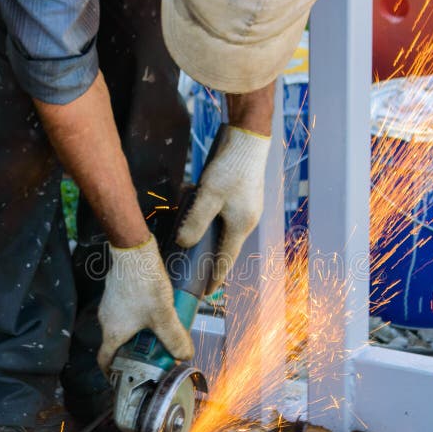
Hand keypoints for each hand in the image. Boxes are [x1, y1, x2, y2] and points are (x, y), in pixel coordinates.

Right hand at [96, 234, 193, 370]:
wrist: (133, 250)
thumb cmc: (143, 282)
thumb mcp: (164, 315)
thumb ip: (174, 338)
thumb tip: (184, 356)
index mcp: (113, 332)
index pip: (106, 361)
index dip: (114, 373)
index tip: (125, 378)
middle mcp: (107, 319)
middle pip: (119, 344)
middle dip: (137, 352)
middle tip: (155, 353)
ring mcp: (111, 304)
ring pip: (125, 327)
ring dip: (141, 333)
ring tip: (161, 330)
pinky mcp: (118, 291)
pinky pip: (127, 311)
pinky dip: (140, 316)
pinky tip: (157, 309)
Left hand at [176, 126, 270, 292]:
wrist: (249, 139)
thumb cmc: (230, 167)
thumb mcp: (208, 195)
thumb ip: (195, 221)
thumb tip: (183, 243)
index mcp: (241, 225)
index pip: (227, 259)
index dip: (216, 277)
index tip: (208, 292)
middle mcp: (247, 220)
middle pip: (228, 247)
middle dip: (214, 262)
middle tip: (199, 275)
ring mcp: (248, 208)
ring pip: (227, 231)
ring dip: (213, 241)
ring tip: (198, 251)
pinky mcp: (244, 196)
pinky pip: (228, 217)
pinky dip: (215, 223)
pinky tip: (203, 218)